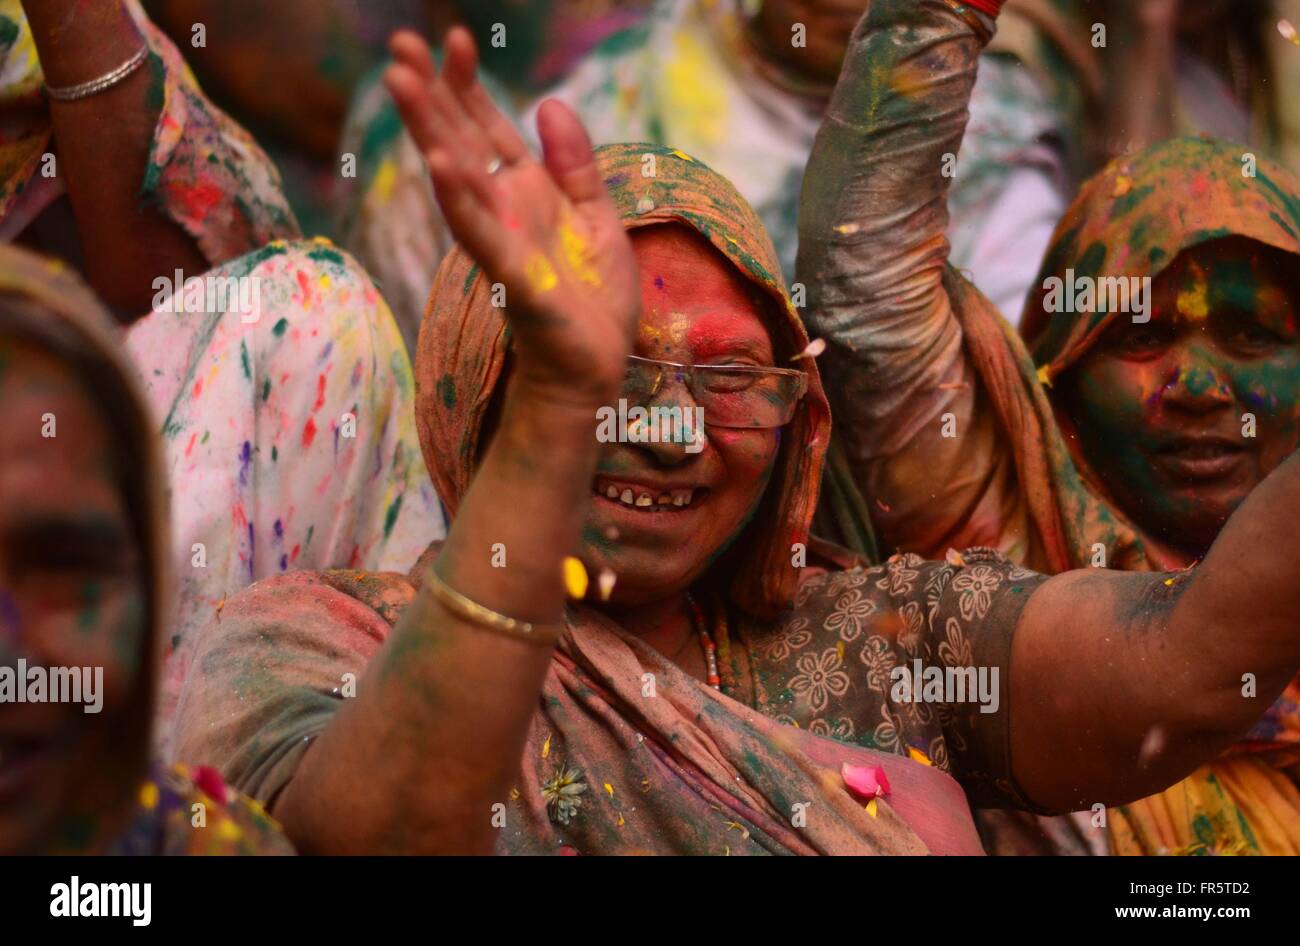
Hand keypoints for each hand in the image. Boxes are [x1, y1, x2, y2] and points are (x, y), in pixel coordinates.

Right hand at [385, 27, 639, 404]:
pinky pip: (480, 233)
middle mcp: (503, 211)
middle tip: (400, 45)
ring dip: (429, 130)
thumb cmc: (594, 300)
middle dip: (431, 93)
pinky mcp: (511, 275)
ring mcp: (500, 241)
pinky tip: (440, 164)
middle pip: (458, 141)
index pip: (487, 127)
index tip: (452, 37)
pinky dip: (458, 198)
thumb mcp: (597, 216)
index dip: (468, 85)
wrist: (595, 365)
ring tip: (403, 83)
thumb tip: (549, 102)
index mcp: (525, 192)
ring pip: (456, 178)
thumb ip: (574, 164)